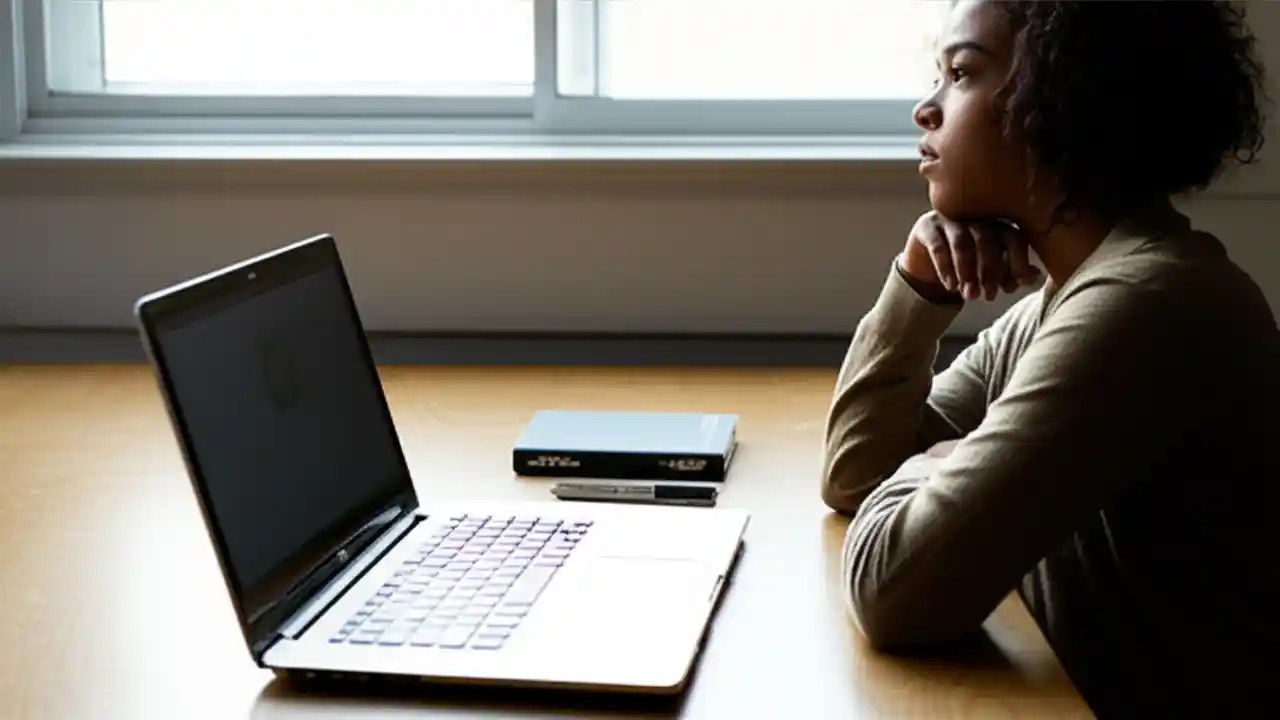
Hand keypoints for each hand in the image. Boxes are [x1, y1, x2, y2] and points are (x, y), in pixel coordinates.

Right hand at [900, 212, 1041, 301]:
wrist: (927, 267)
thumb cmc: (968, 268)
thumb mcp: (993, 273)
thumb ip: (1013, 274)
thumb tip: (1035, 277)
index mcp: (998, 225)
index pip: (1014, 237)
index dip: (1015, 262)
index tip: (1010, 288)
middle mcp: (976, 218)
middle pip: (987, 240)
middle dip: (989, 272)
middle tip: (987, 298)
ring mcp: (950, 220)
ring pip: (962, 242)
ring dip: (967, 272)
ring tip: (968, 296)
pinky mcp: (927, 227)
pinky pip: (938, 246)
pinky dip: (945, 269)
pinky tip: (950, 286)